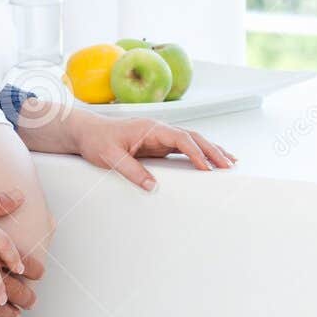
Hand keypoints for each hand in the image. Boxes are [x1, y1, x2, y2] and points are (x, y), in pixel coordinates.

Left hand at [70, 113, 237, 191]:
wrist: (86, 131)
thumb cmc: (97, 141)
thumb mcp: (110, 158)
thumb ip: (132, 171)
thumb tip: (153, 187)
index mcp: (150, 128)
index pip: (180, 138)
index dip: (196, 153)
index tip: (207, 167)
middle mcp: (159, 129)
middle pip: (193, 137)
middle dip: (212, 150)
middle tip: (229, 165)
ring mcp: (160, 135)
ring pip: (192, 140)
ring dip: (210, 150)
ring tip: (230, 162)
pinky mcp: (158, 143)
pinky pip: (183, 147)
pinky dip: (199, 152)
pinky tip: (209, 161)